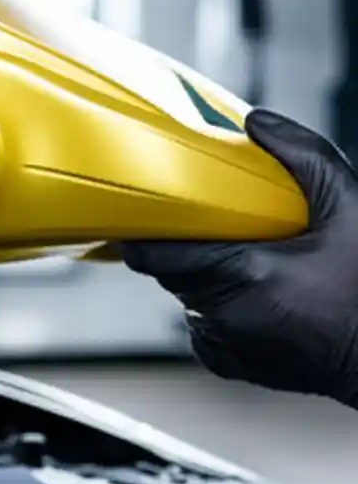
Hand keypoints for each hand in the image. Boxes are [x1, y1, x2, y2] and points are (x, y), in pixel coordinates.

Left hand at [122, 110, 357, 407]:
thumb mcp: (349, 207)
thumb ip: (303, 156)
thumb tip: (257, 122)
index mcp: (244, 271)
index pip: (156, 253)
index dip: (146, 233)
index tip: (146, 214)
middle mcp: (224, 311)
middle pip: (169, 270)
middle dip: (183, 247)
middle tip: (215, 229)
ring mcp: (223, 340)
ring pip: (184, 296)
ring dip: (201, 277)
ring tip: (246, 263)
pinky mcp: (227, 361)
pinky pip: (201, 324)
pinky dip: (215, 308)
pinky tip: (254, 296)